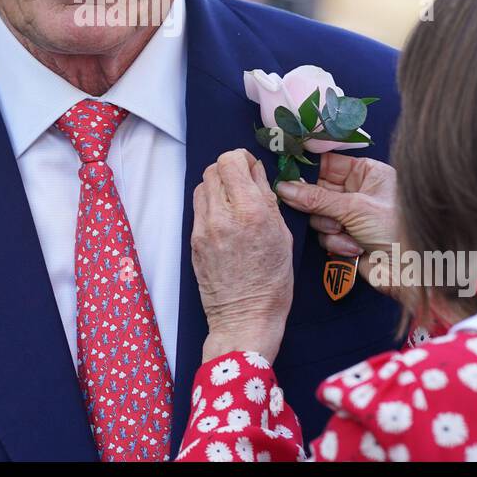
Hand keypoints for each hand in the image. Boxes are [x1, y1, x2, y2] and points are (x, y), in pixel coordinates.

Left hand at [192, 149, 293, 362]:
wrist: (245, 317)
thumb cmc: (272, 282)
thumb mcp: (283, 236)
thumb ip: (267, 199)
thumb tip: (256, 172)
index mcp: (251, 212)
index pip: (231, 161)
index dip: (241, 159)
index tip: (250, 169)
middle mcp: (223, 216)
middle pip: (213, 168)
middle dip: (229, 171)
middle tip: (243, 185)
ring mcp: (203, 228)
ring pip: (203, 185)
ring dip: (217, 187)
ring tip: (233, 204)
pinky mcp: (193, 240)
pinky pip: (198, 208)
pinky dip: (211, 206)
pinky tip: (225, 220)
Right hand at [274, 155, 401, 294]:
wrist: (412, 271)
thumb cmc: (396, 230)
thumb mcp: (355, 207)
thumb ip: (317, 198)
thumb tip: (284, 187)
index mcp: (367, 173)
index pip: (328, 162)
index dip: (308, 169)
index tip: (288, 174)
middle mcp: (357, 191)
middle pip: (318, 189)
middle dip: (317, 204)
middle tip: (312, 208)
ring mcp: (351, 215)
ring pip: (317, 214)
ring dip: (328, 226)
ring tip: (347, 232)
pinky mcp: (345, 237)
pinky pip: (324, 235)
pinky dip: (336, 242)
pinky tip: (355, 248)